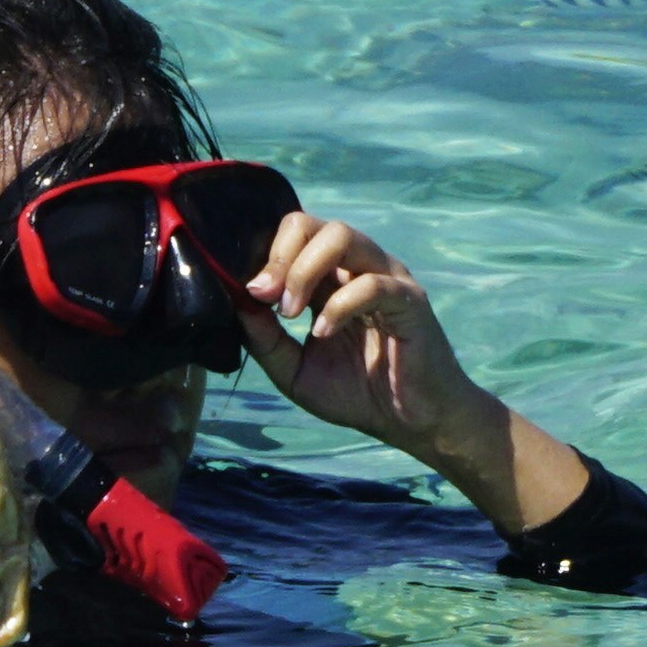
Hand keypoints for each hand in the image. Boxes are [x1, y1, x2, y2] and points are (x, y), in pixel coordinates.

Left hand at [239, 211, 586, 534]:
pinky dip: (339, 304)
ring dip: (304, 268)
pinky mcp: (409, 299)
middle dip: (280, 255)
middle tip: (265, 296)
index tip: (248, 293)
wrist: (411, 423)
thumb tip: (235, 303)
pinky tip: (323, 333)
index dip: (262, 256)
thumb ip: (265, 339)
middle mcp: (356, 267)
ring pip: (342, 236)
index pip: (292, 236)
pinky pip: (372, 283)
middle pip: (312, 223)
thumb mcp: (294, 371)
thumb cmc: (358, 393)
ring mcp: (385, 278)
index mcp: (329, 278)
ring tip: (290, 311)